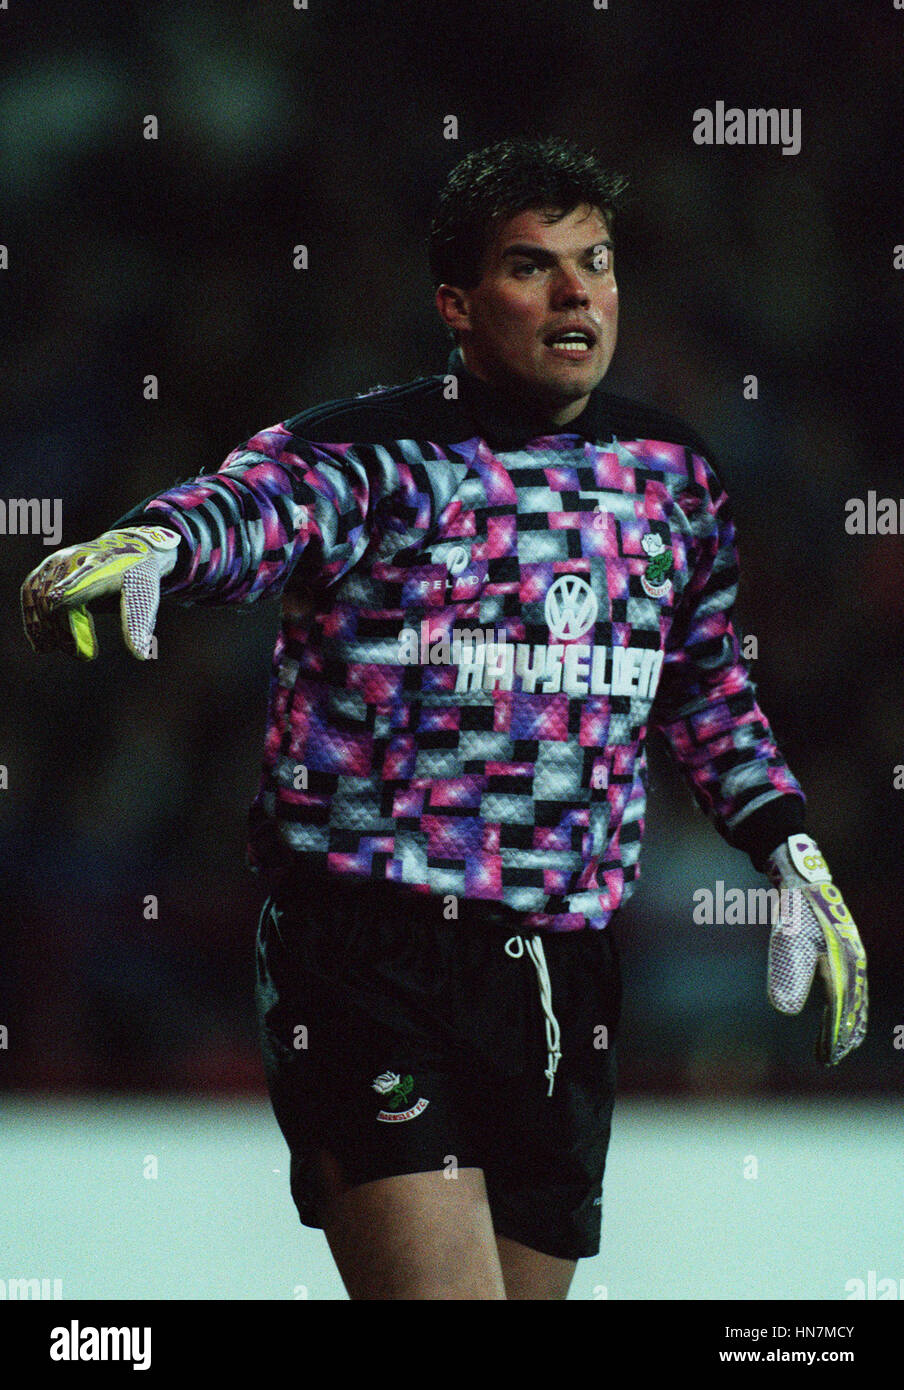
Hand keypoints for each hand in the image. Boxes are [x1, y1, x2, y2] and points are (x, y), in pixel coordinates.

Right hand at [20, 524, 180, 659]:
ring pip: (37, 597)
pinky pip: (29, 593)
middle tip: (82, 655)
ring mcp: (56, 561)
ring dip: (42, 628)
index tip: (81, 651)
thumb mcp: (145, 597)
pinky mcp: (46, 567)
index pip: (75, 591)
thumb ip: (138, 624)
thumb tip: (139, 657)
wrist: (127, 547)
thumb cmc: (137, 577)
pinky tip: (39, 641)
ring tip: (52, 650)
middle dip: (62, 633)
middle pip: (53, 600)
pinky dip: (31, 618)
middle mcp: (73, 559)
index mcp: (100, 566)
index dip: (68, 622)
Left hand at [765, 834, 867, 1065]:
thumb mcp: (787, 940)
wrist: (803, 878)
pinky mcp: (843, 951)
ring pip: (855, 997)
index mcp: (844, 963)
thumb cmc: (796, 910)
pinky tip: (837, 1012)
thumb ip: (788, 973)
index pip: (842, 1009)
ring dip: (849, 1022)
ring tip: (841, 1045)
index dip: (835, 1035)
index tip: (828, 1057)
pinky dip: (846, 1004)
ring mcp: (851, 955)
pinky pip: (849, 985)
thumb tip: (785, 1010)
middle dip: (844, 1034)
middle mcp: (854, 962)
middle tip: (833, 1059)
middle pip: (854, 1007)